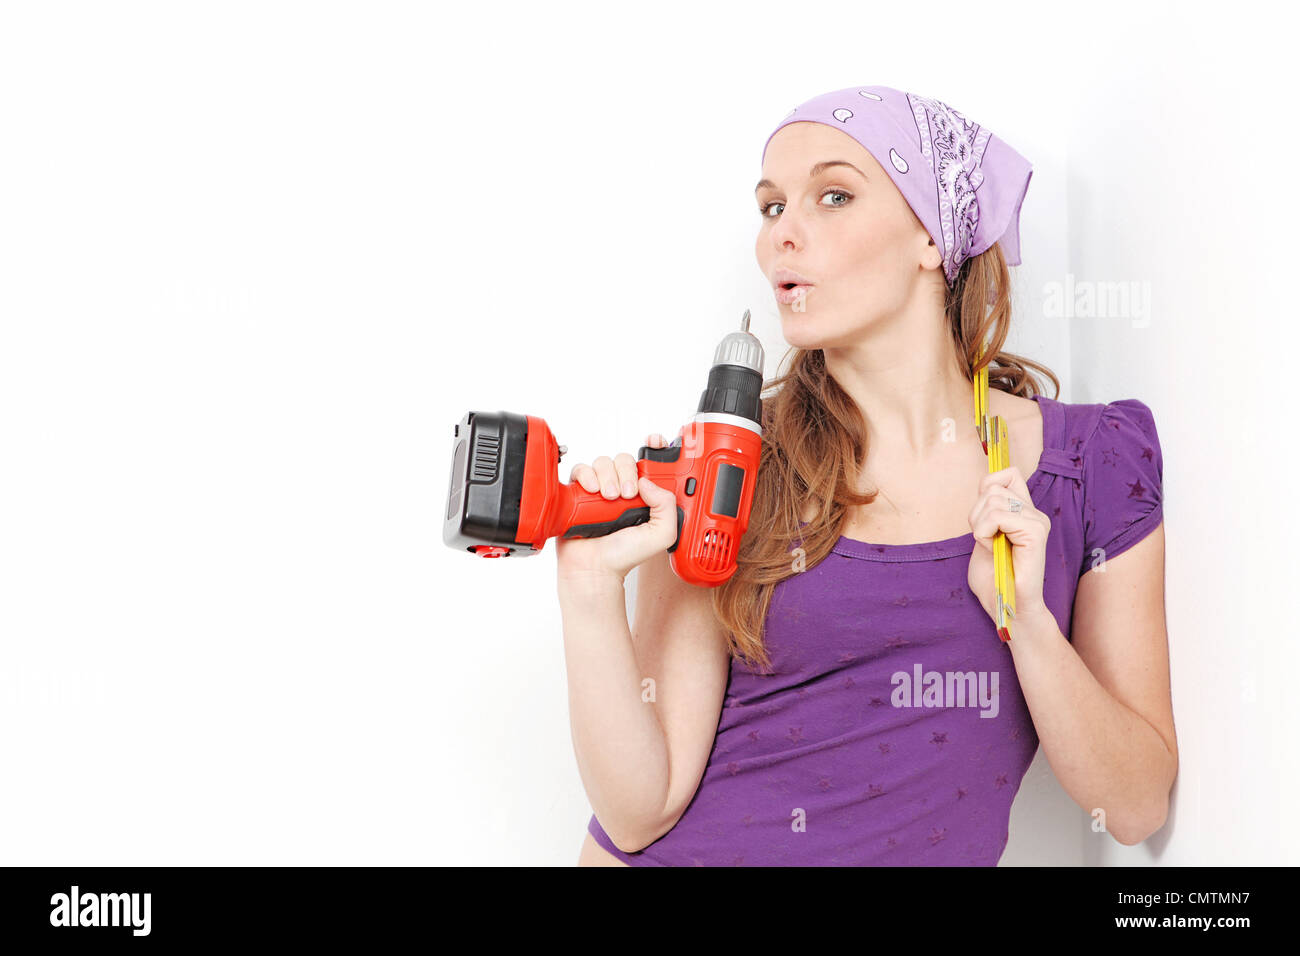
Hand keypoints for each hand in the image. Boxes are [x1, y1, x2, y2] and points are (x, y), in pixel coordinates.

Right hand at [554, 433, 680, 584]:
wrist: (594, 569)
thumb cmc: (624, 556)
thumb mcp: (661, 535)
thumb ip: (667, 507)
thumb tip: (648, 481)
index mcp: (645, 495)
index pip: (650, 463)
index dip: (655, 448)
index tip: (655, 442)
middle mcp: (623, 488)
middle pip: (625, 459)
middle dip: (628, 472)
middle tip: (628, 494)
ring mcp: (601, 489)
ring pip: (604, 462)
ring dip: (608, 477)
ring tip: (609, 499)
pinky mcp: (580, 492)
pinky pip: (581, 470)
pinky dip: (587, 477)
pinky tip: (592, 492)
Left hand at [967, 465, 1050, 628]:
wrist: (1008, 607)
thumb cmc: (994, 579)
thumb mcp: (983, 536)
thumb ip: (986, 510)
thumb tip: (987, 486)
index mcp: (1024, 511)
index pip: (1007, 474)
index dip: (986, 487)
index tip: (984, 517)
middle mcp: (1034, 513)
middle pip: (992, 487)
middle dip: (976, 514)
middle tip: (986, 540)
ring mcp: (1037, 521)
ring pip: (992, 500)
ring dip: (979, 526)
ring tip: (991, 548)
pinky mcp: (1035, 533)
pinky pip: (997, 516)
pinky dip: (984, 533)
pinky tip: (994, 550)